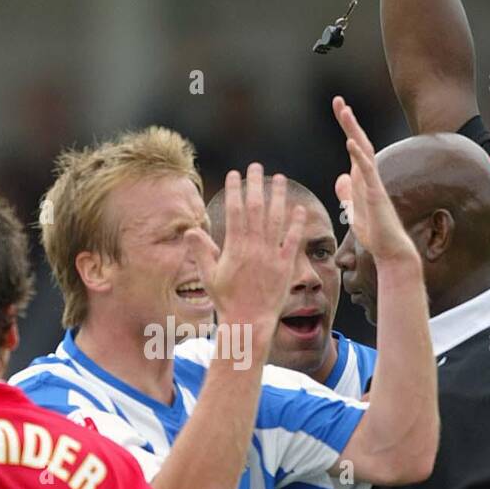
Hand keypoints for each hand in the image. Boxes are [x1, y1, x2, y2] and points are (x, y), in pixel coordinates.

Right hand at [184, 164, 304, 349]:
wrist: (248, 321)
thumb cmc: (226, 300)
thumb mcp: (209, 275)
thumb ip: (201, 250)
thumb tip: (191, 229)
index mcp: (234, 247)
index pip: (235, 211)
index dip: (235, 190)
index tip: (234, 174)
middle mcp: (254, 247)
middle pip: (255, 208)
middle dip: (255, 184)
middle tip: (256, 166)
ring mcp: (271, 255)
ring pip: (276, 219)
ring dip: (277, 196)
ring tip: (279, 178)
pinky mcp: (286, 265)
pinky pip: (293, 240)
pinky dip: (296, 224)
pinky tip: (298, 208)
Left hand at [332, 97, 418, 265]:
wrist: (390, 250)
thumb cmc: (375, 232)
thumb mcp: (353, 210)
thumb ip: (347, 193)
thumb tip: (341, 177)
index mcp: (362, 178)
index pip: (354, 146)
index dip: (346, 127)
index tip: (339, 107)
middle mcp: (369, 176)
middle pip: (360, 141)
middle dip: (349, 121)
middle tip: (338, 100)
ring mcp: (374, 184)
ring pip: (364, 151)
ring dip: (353, 130)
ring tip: (344, 111)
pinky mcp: (376, 195)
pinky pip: (367, 172)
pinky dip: (359, 156)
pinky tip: (350, 143)